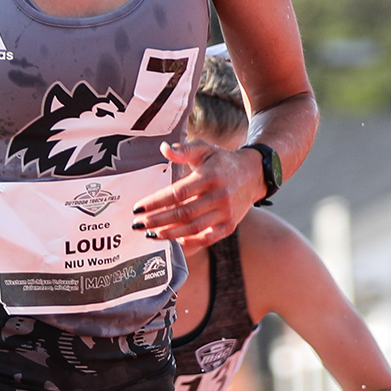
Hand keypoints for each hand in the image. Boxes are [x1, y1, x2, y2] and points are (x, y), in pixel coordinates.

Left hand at [132, 141, 259, 253]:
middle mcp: (219, 196)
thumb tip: (164, 148)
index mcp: (210, 176)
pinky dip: (190, 242)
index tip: (137, 208)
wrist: (253, 175)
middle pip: (183, 213)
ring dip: (169, 234)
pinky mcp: (229, 226)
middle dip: (157, 221)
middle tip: (137, 224)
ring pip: (193, 228)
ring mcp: (226, 213)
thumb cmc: (222, 161)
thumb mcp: (205, 149)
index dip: (156, 202)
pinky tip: (173, 241)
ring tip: (149, 234)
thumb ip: (184, 150)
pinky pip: (207, 239)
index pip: (178, 193)